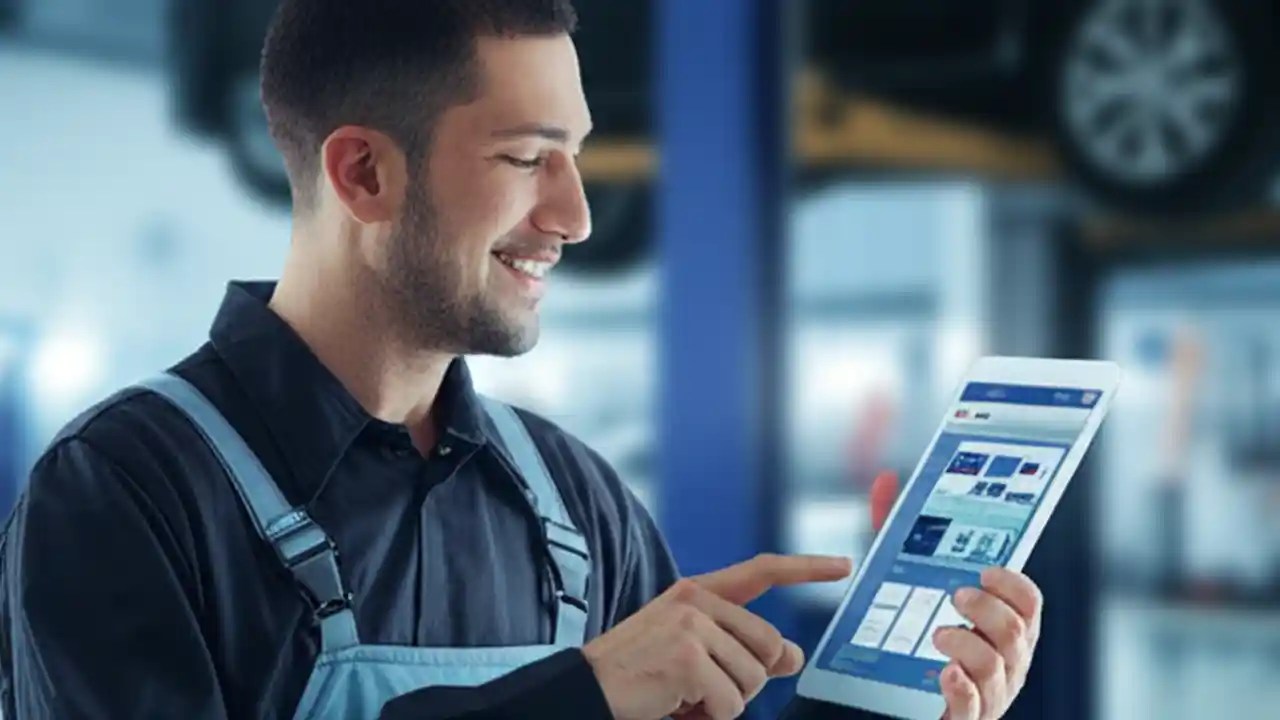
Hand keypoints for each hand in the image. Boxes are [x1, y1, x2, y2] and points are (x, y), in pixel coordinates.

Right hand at [582, 554, 852, 719]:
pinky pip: (730, 705)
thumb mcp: (693, 654)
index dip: (806, 568)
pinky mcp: (688, 657)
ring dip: (725, 704)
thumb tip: (794, 656)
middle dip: (747, 681)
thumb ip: (742, 649)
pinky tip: (677, 707)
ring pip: (753, 680)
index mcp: (697, 593)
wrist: (584, 688)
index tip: (843, 566)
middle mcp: (697, 601)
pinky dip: (709, 718)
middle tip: (702, 689)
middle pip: (769, 647)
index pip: (761, 571)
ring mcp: (692, 626)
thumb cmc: (637, 674)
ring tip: (684, 697)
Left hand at [868, 472, 1042, 718]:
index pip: (1030, 602)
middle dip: (989, 609)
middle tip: (956, 595)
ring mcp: (990, 695)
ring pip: (998, 668)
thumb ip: (897, 536)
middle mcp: (1006, 661)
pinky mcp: (966, 718)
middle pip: (1017, 632)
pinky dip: (962, 688)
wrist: (891, 701)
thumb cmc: (911, 635)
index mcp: (1004, 627)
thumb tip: (888, 480)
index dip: (1014, 584)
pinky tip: (943, 672)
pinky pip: (974, 708)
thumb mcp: (905, 584)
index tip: (984, 570)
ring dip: (969, 645)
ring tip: (939, 634)